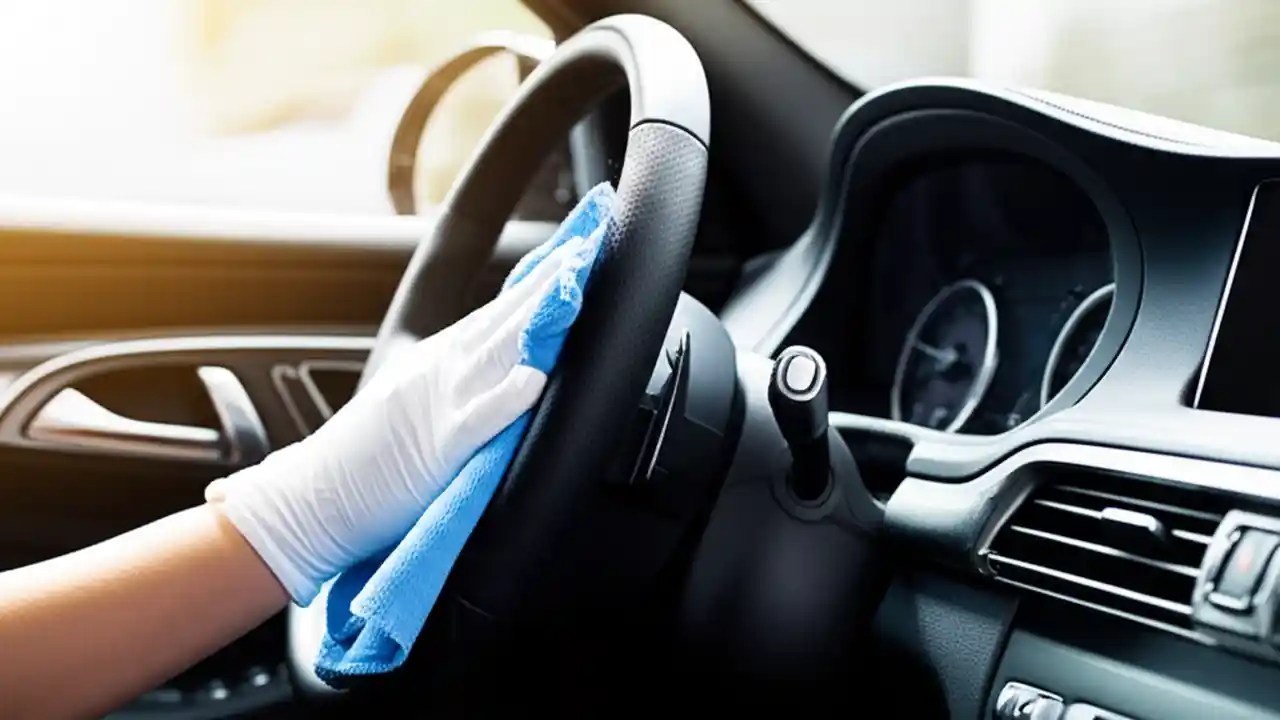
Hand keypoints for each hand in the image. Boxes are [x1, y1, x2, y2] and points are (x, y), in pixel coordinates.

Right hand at [206, 240, 583, 603]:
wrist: (309, 499)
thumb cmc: (364, 460)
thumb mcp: (417, 401)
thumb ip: (462, 380)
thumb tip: (510, 366)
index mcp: (442, 358)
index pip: (501, 308)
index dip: (541, 276)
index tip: (580, 243)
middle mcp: (443, 369)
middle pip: (506, 314)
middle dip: (550, 279)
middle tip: (591, 239)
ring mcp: (441, 403)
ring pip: (499, 351)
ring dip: (538, 319)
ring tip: (574, 285)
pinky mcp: (439, 449)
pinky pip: (479, 420)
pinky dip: (506, 398)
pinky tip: (533, 379)